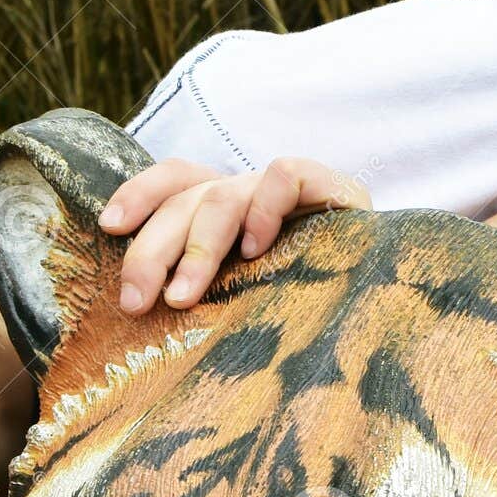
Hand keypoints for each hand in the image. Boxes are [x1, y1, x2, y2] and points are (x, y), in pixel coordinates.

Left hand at [98, 156, 371, 314]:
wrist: (387, 289)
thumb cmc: (303, 304)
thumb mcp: (244, 300)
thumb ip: (205, 297)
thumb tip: (139, 320)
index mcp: (223, 207)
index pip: (174, 180)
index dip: (138, 194)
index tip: (109, 228)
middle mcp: (247, 192)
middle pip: (185, 200)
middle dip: (151, 250)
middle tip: (135, 301)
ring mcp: (285, 191)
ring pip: (223, 196)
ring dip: (198, 249)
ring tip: (184, 299)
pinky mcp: (330, 188)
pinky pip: (284, 176)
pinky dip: (263, 209)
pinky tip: (255, 252)